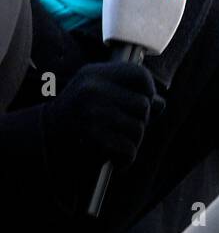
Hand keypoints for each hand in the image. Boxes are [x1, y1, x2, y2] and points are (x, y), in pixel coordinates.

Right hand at [45, 62, 162, 169]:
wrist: (44, 137)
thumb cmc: (79, 114)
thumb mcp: (98, 93)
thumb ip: (129, 94)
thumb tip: (160, 104)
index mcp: (95, 74)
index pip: (140, 75)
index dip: (149, 89)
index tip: (144, 100)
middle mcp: (93, 89)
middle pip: (144, 105)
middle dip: (140, 120)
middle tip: (123, 127)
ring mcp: (92, 112)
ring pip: (139, 129)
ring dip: (133, 141)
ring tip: (117, 141)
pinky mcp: (93, 136)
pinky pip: (129, 149)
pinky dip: (126, 158)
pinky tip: (115, 157)